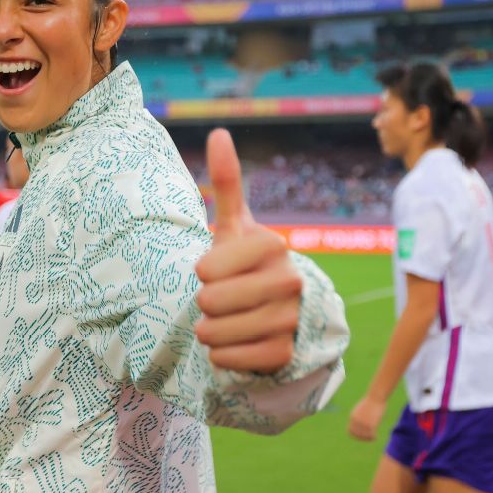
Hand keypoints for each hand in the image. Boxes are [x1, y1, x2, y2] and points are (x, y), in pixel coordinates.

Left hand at [194, 128, 300, 373]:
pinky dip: (221, 356)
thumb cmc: (244, 264)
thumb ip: (227, 182)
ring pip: (217, 332)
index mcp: (272, 244)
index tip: (214, 269)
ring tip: (223, 321)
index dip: (202, 272)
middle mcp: (289, 279)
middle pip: (210, 301)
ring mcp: (290, 318)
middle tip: (218, 299)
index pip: (206, 269)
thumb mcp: (234, 226)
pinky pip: (229, 360)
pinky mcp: (285, 354)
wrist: (275, 310)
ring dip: (209, 330)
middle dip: (203, 304)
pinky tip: (234, 343)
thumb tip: (219, 132)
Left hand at [348, 396, 385, 441]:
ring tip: (373, 437)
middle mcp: (356, 421)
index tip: (361, 435)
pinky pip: (370, 435)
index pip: (350, 431)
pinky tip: (376, 437)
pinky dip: (373, 437)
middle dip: (362, 438)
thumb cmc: (370, 402)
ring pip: (364, 436)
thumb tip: (359, 425)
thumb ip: (359, 417)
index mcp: (352, 417)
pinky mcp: (370, 424)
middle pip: (357, 435)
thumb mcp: (361, 409)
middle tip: (368, 437)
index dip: (355, 435)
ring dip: (368, 438)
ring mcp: (363, 423)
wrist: (375, 397)